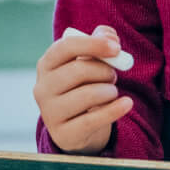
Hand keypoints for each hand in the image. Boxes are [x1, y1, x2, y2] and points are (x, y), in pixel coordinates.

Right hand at [35, 25, 133, 154]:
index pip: (65, 47)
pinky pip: (93, 119)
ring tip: (111, 92)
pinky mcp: (63, 134)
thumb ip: (99, 43)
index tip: (116, 48)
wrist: (77, 127)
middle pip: (78, 71)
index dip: (93, 44)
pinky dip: (115, 109)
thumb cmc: (83, 86)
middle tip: (114, 75)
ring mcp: (50, 113)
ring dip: (109, 91)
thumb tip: (109, 35)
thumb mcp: (89, 63)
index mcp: (46, 65)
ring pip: (87, 95)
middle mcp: (42, 88)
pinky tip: (127, 103)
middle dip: (104, 71)